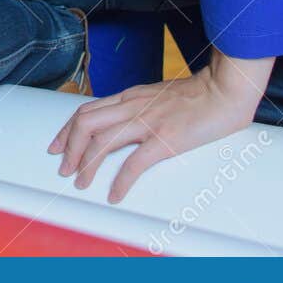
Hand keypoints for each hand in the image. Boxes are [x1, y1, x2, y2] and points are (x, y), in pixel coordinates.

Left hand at [47, 52, 271, 203]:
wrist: (225, 89)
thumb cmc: (198, 95)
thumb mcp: (157, 95)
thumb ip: (139, 107)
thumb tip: (123, 122)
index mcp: (129, 96)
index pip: (86, 110)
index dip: (66, 130)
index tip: (57, 146)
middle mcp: (132, 106)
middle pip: (85, 124)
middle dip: (68, 148)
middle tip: (63, 168)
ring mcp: (147, 121)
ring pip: (102, 141)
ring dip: (86, 165)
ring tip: (81, 183)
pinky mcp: (166, 138)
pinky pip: (135, 163)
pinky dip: (121, 181)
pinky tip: (115, 194)